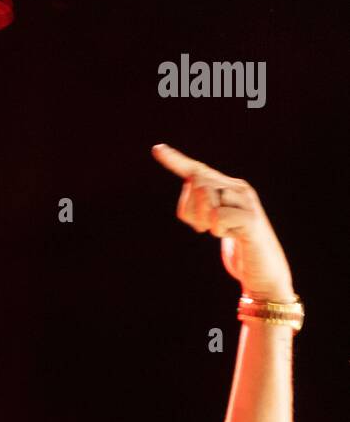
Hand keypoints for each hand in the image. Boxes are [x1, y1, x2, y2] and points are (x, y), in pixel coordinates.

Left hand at [151, 143, 295, 299]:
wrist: (264, 271)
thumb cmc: (238, 247)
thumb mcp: (214, 225)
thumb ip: (201, 208)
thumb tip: (193, 184)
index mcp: (229, 187)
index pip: (198, 171)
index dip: (176, 161)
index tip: (157, 149)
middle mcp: (239, 188)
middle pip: (197, 183)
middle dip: (192, 210)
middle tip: (206, 228)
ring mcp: (247, 202)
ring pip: (207, 198)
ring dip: (206, 222)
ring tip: (223, 231)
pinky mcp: (251, 219)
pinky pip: (218, 216)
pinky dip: (218, 230)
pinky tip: (233, 236)